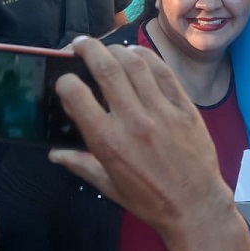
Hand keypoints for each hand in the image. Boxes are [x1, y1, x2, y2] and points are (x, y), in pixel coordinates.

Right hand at [47, 38, 231, 240]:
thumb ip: (80, 164)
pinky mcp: (184, 107)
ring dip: (116, 49)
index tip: (64, 79)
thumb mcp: (109, 186)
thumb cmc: (150, 200)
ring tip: (107, 49)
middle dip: (88, 48)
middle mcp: (133, 121)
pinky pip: (163, 72)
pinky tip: (136, 54)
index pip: (76, 95)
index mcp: (108, 142)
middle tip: (79, 44)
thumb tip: (54, 154)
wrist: (195, 206)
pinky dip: (147, 57)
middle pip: (106, 68)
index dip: (65, 80)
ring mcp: (161, 111)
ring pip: (135, 64)